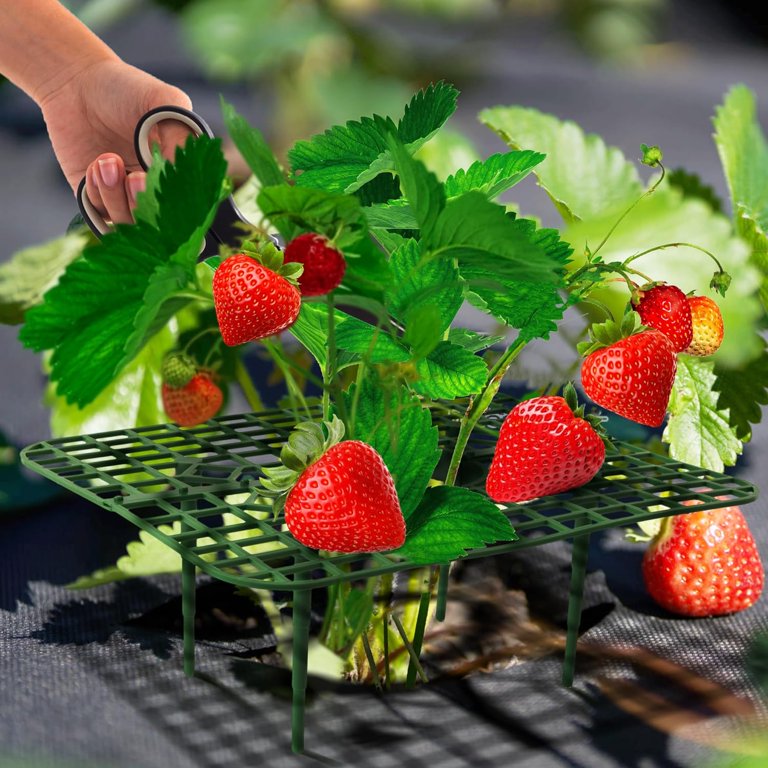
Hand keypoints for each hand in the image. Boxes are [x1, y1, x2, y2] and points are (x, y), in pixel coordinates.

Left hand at [39, 57, 192, 224]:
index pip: (188, 210)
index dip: (178, 212)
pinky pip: (100, 214)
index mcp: (179, 173)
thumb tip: (182, 175)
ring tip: (106, 162)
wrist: (76, 81)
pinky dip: (98, 193)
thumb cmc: (125, 88)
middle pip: (158, 225)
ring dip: (117, 197)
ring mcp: (125, 196)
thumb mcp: (165, 103)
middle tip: (135, 177)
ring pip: (128, 224)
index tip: (166, 191)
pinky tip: (97, 164)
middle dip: (145, 206)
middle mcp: (155, 189)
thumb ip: (182, 137)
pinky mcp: (96, 196)